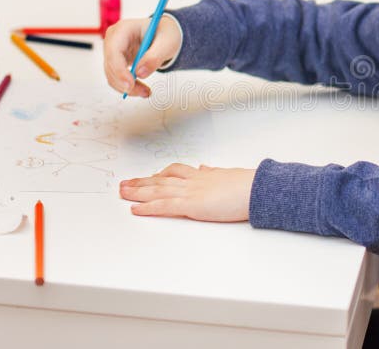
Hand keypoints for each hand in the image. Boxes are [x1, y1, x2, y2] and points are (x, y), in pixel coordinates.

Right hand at [103, 16, 181, 97]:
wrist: (163, 34)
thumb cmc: (164, 33)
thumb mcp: (167, 42)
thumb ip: (155, 56)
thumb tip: (140, 73)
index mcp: (123, 29)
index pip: (114, 51)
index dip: (119, 70)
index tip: (130, 84)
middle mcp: (113, 39)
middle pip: (111, 65)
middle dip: (125, 82)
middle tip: (144, 92)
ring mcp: (112, 51)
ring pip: (112, 75)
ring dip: (127, 87)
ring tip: (146, 91)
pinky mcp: (115, 62)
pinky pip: (116, 78)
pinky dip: (127, 87)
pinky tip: (141, 89)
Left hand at [119, 164, 255, 221]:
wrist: (255, 189)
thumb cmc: (248, 185)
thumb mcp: (228, 175)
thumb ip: (214, 173)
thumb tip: (205, 168)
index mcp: (202, 175)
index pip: (175, 172)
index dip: (159, 174)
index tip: (149, 176)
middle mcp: (193, 181)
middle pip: (160, 180)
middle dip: (141, 182)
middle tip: (125, 184)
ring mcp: (190, 192)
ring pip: (157, 190)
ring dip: (138, 191)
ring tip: (123, 193)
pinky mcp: (191, 205)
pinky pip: (164, 206)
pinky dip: (147, 207)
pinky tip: (135, 209)